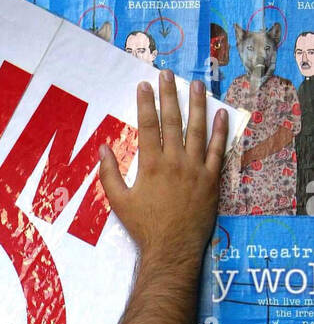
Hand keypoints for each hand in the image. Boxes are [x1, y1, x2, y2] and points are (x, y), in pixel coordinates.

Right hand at [99, 71, 227, 264]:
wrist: (172, 249)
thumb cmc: (144, 227)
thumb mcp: (119, 202)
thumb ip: (109, 174)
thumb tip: (103, 148)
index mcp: (151, 165)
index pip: (148, 125)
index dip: (145, 103)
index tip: (144, 85)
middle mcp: (175, 161)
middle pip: (173, 120)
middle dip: (169, 94)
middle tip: (167, 74)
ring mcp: (196, 169)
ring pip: (198, 129)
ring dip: (197, 104)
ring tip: (196, 85)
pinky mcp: (211, 180)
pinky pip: (218, 150)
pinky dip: (220, 131)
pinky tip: (222, 114)